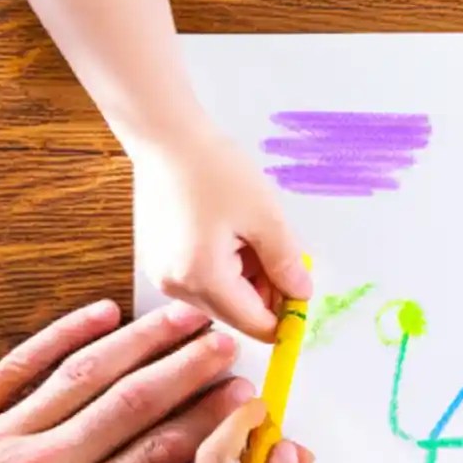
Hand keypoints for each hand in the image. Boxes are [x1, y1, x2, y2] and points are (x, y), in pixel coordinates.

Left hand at [0, 300, 251, 462]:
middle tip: (225, 341)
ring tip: (180, 316)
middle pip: (130, 403)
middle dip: (186, 368)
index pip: (158, 455)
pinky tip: (99, 313)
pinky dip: (60, 336)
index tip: (240, 398)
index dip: (207, 420)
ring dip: (139, 341)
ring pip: (82, 375)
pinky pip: (16, 368)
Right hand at [132, 130, 312, 340]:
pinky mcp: (160, 263)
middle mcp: (176, 287)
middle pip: (238, 314)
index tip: (302, 291)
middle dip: (265, 291)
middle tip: (275, 249)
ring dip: (246, 278)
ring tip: (248, 234)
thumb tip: (302, 295)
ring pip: (222, 298)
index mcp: (202, 278)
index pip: (256, 325)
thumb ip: (287, 263)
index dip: (286, 315)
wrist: (167, 138)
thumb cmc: (214, 169)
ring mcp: (164, 276)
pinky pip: (203, 281)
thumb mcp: (266, 217)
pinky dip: (225, 267)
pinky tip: (229, 233)